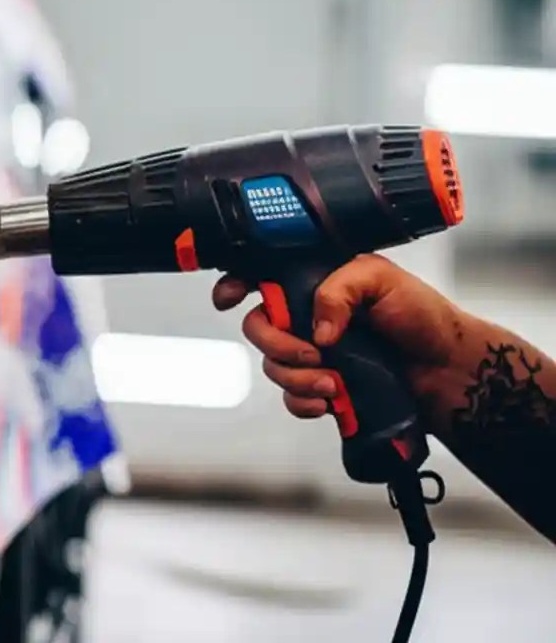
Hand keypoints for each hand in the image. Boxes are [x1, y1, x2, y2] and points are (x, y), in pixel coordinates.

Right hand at [212, 254, 466, 419]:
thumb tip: (315, 331)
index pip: (263, 276)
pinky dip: (304, 402)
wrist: (447, 370)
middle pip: (257, 327)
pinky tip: (330, 402)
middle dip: (276, 345)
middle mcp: (308, 316)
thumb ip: (339, 291)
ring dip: (298, 379)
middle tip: (313, 354)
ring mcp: (313, 354)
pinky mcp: (321, 387)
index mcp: (317, 282)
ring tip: (336, 384)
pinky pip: (291, 398)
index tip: (229, 299)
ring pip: (272, 367)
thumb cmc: (422, 317)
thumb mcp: (382, 281)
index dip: (236, 284)